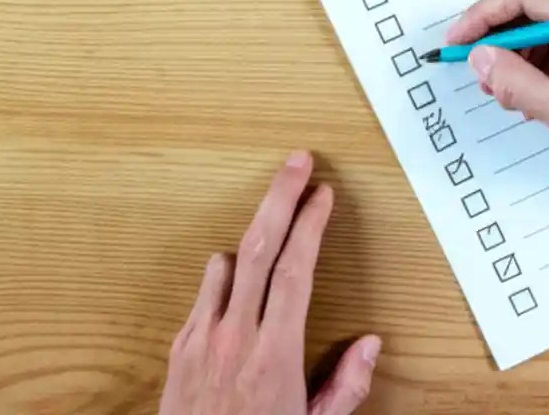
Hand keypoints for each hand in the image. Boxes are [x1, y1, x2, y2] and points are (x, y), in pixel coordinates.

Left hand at [160, 151, 380, 414]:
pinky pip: (204, 294)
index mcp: (274, 355)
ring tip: (275, 227)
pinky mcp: (177, 349)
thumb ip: (345, 387)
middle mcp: (234, 337)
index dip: (311, 225)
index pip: (295, 271)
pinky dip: (225, 278)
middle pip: (259, 247)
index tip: (323, 194)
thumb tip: (371, 345)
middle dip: (279, 197)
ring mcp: (200, 340)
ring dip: (251, 242)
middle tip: (296, 161)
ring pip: (225, 265)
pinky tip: (240, 282)